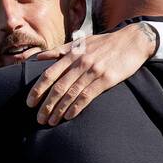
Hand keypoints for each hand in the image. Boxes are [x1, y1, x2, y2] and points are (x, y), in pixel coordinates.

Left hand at [26, 22, 159, 125]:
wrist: (133, 41)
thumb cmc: (105, 43)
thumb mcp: (81, 43)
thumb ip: (60, 51)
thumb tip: (39, 57)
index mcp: (72, 54)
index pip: (49, 74)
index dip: (38, 89)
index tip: (29, 103)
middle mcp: (80, 62)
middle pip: (58, 87)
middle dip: (46, 105)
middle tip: (39, 118)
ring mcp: (93, 71)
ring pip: (71, 94)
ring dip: (59, 110)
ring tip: (51, 122)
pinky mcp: (106, 79)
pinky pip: (87, 96)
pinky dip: (76, 107)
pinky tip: (68, 117)